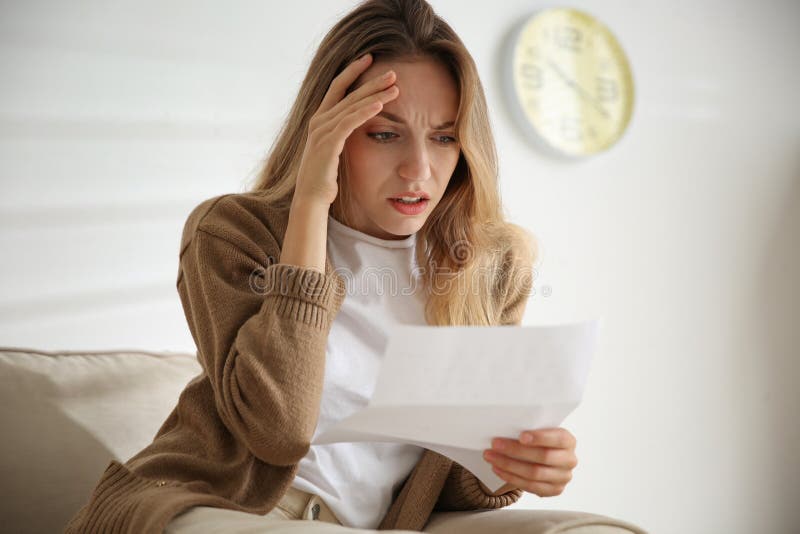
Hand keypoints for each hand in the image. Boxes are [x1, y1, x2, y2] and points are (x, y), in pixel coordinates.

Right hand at [294, 52, 399, 205]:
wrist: (312, 198)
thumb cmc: (325, 177)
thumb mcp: (334, 149)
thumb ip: (342, 133)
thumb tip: (355, 124)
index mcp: (320, 119)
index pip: (337, 87)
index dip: (353, 71)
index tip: (370, 59)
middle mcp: (319, 121)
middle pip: (348, 93)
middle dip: (372, 81)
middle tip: (394, 73)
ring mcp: (321, 131)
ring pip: (352, 105)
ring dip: (375, 95)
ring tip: (395, 87)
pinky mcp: (327, 143)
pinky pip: (349, 122)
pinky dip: (365, 112)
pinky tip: (380, 105)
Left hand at [482, 427, 577, 496]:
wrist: (543, 459)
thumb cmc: (539, 441)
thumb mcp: (538, 432)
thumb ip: (529, 430)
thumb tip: (504, 427)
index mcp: (568, 441)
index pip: (558, 439)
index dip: (540, 438)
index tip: (521, 436)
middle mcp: (569, 460)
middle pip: (543, 457)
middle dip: (515, 450)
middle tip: (495, 444)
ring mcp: (562, 477)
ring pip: (534, 473)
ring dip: (508, 465)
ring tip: (491, 457)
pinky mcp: (553, 490)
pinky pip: (530, 486)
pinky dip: (511, 477)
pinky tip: (498, 469)